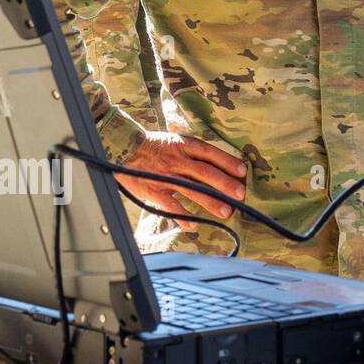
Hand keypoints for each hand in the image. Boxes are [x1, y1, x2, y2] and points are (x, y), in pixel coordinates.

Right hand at [119, 131, 247, 229]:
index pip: (210, 153)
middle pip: (205, 172)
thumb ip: (192, 150)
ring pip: (192, 189)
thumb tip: (215, 161)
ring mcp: (165, 176)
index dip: (227, 161)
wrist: (120, 147)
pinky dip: (182, 215)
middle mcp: (176, 160)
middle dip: (224, 183)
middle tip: (240, 194)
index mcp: (183, 145)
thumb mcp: (174, 139)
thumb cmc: (151, 145)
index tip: (243, 171)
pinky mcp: (153, 190)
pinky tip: (194, 224)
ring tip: (226, 211)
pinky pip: (170, 205)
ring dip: (210, 201)